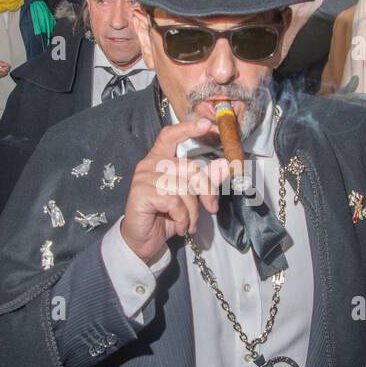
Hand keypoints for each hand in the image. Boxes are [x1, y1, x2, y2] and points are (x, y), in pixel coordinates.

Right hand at [120, 117, 230, 265]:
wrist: (144, 242)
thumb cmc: (165, 217)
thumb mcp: (189, 198)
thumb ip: (205, 180)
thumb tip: (224, 165)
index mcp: (159, 159)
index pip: (170, 135)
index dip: (187, 128)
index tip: (207, 124)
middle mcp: (149, 164)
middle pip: (189, 167)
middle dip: (206, 191)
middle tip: (211, 209)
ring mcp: (143, 178)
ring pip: (183, 187)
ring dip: (193, 211)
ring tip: (189, 223)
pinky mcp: (141, 194)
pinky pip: (174, 202)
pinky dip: (183, 217)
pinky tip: (180, 226)